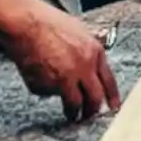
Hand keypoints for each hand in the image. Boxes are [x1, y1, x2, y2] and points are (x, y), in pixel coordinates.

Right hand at [4, 2, 120, 121]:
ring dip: (72, 111)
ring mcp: (66, 78)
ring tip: (70, 114)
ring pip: (74, 103)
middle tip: (88, 116)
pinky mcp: (48, 86)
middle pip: (94, 98)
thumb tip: (93, 69)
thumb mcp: (80, 32)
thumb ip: (88, 51)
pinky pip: (48, 94)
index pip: (109, 81)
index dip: (112, 97)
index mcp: (95, 52)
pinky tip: (38, 74)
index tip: (113, 107)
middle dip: (92, 111)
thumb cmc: (49, 24)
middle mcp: (84, 67)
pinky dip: (45, 89)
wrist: (27, 24)